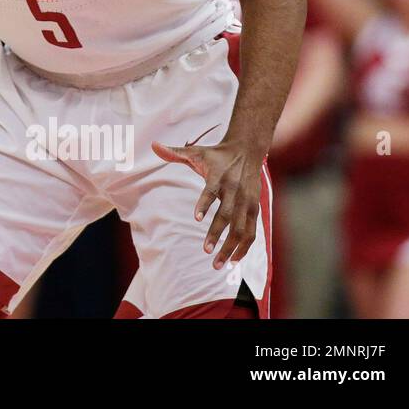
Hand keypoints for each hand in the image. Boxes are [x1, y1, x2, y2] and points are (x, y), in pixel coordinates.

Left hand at [152, 138, 264, 269]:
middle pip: (227, 215)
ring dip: (231, 247)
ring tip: (217, 263)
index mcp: (218, 176)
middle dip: (216, 234)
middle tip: (205, 251)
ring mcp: (247, 201)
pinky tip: (234, 260)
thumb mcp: (196, 151)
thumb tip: (153, 145)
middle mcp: (235, 190)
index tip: (195, 218)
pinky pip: (251, 231)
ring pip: (241, 228)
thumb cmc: (216, 154)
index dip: (204, 204)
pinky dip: (244, 246)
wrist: (247, 150)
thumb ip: (174, 152)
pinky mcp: (255, 208)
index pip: (210, 191)